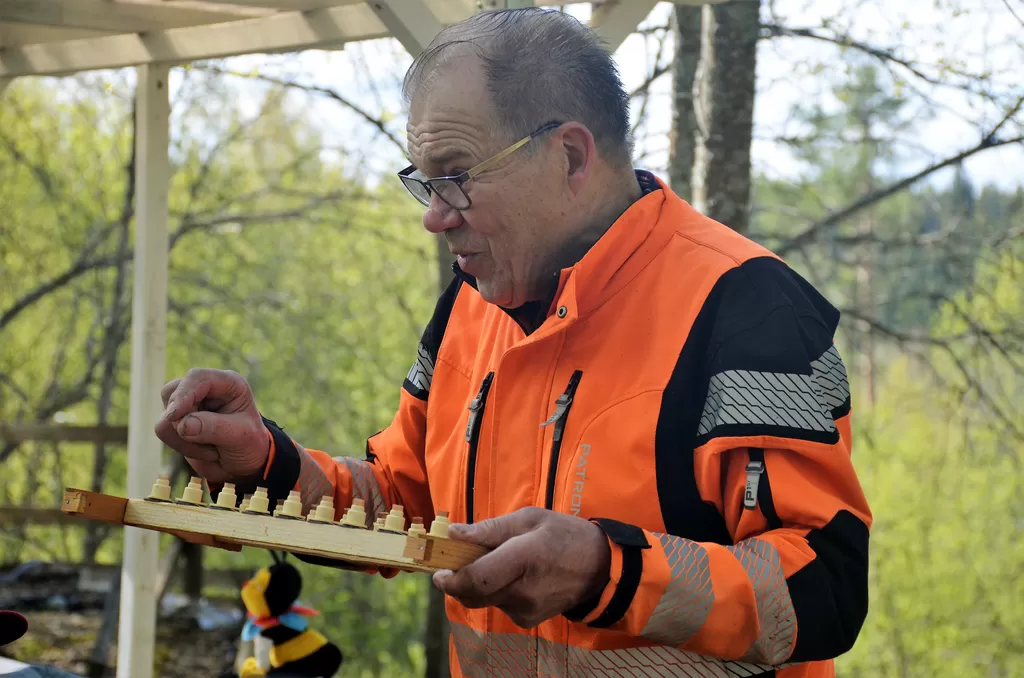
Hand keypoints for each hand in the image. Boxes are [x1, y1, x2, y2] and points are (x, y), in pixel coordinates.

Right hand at [154, 368, 269, 483]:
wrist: (244, 465)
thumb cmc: (249, 444)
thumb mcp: (241, 436)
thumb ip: (213, 428)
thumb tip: (182, 425)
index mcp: (227, 383)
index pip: (197, 377)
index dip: (184, 394)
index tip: (175, 415)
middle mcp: (205, 389)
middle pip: (172, 393)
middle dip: (183, 421)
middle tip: (207, 441)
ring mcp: (189, 405)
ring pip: (165, 416)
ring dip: (184, 439)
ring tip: (213, 450)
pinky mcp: (178, 422)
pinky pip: (164, 431)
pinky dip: (181, 446)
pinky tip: (205, 452)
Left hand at [431, 507, 610, 627]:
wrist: (600, 569)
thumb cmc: (563, 535)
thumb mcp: (529, 518)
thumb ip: (490, 529)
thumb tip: (453, 533)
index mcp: (523, 558)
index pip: (476, 578)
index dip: (451, 578)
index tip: (438, 570)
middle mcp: (522, 590)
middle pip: (473, 594)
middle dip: (456, 583)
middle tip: (453, 566)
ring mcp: (526, 609)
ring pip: (484, 600)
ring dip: (478, 584)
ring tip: (494, 563)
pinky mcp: (528, 620)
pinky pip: (499, 605)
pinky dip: (495, 591)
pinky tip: (512, 577)